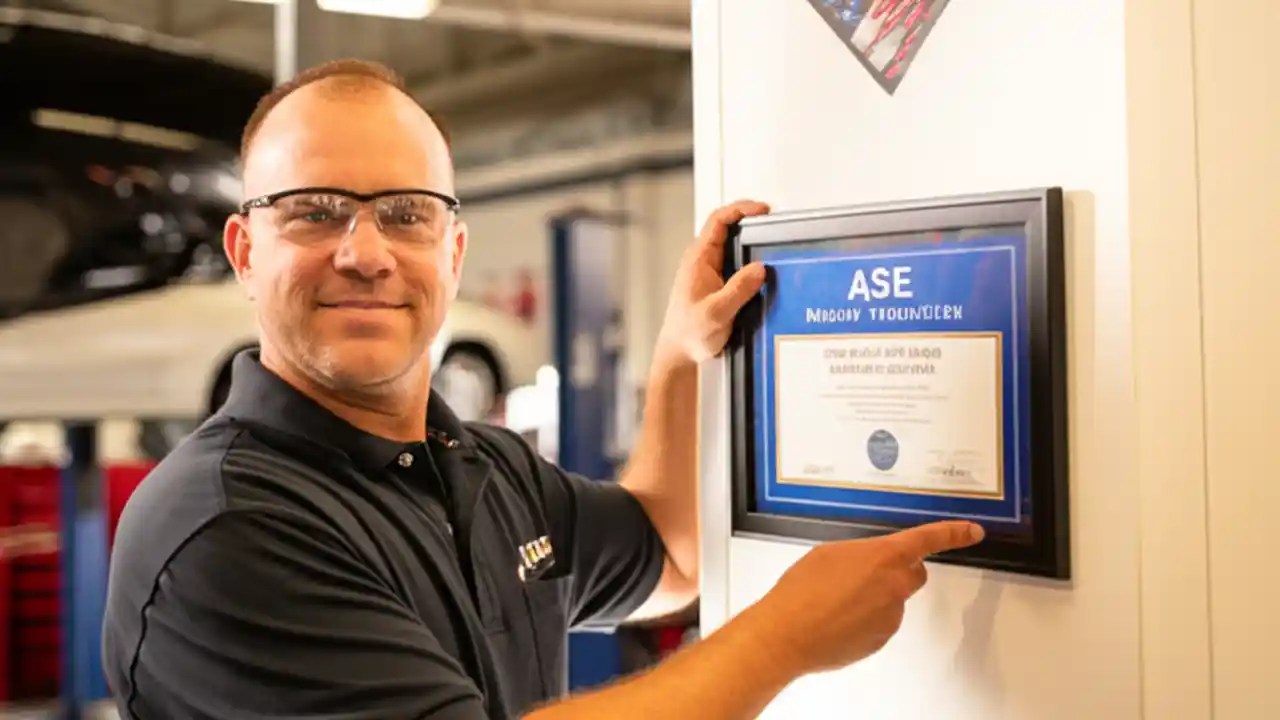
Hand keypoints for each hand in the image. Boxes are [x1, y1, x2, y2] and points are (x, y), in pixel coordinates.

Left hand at [655, 200, 770, 365]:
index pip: (718, 221)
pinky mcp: (720, 284)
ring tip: (776, 245)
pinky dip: (753, 263)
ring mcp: (712, 271)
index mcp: (698, 259)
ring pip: (736, 248)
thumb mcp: (716, 312)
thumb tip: (760, 268)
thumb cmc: (690, 333)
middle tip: (775, 225)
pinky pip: (739, 265)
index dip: (741, 209)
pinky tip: (768, 270)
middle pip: (729, 229)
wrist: (680, 353)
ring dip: (754, 244)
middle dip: (752, 222)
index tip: (763, 211)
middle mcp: (704, 260)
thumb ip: (738, 290)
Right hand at [751, 521, 984, 675]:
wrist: (788, 634)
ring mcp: (890, 617)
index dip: (954, 534)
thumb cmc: (802, 590)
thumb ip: (860, 554)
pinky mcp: (881, 640)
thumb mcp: (830, 554)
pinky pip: (879, 623)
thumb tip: (867, 564)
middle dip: (897, 571)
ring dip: (873, 598)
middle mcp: (895, 587)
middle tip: (865, 574)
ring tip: (835, 601)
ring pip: (892, 601)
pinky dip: (864, 620)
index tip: (972, 531)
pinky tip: (837, 619)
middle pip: (914, 574)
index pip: (929, 540)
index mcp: (884, 557)